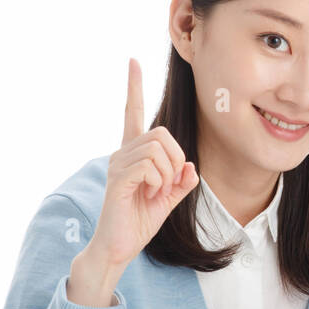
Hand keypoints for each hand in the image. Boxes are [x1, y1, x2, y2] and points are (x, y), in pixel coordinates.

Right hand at [87, 58, 199, 268]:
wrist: (118, 247)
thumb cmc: (139, 223)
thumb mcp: (168, 200)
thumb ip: (181, 182)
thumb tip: (190, 166)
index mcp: (133, 155)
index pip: (133, 113)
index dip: (134, 88)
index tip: (133, 62)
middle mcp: (122, 153)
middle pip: (162, 133)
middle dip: (176, 159)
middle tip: (169, 185)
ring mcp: (117, 164)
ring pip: (158, 148)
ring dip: (168, 173)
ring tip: (157, 192)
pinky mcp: (118, 178)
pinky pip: (149, 165)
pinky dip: (159, 181)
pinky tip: (150, 195)